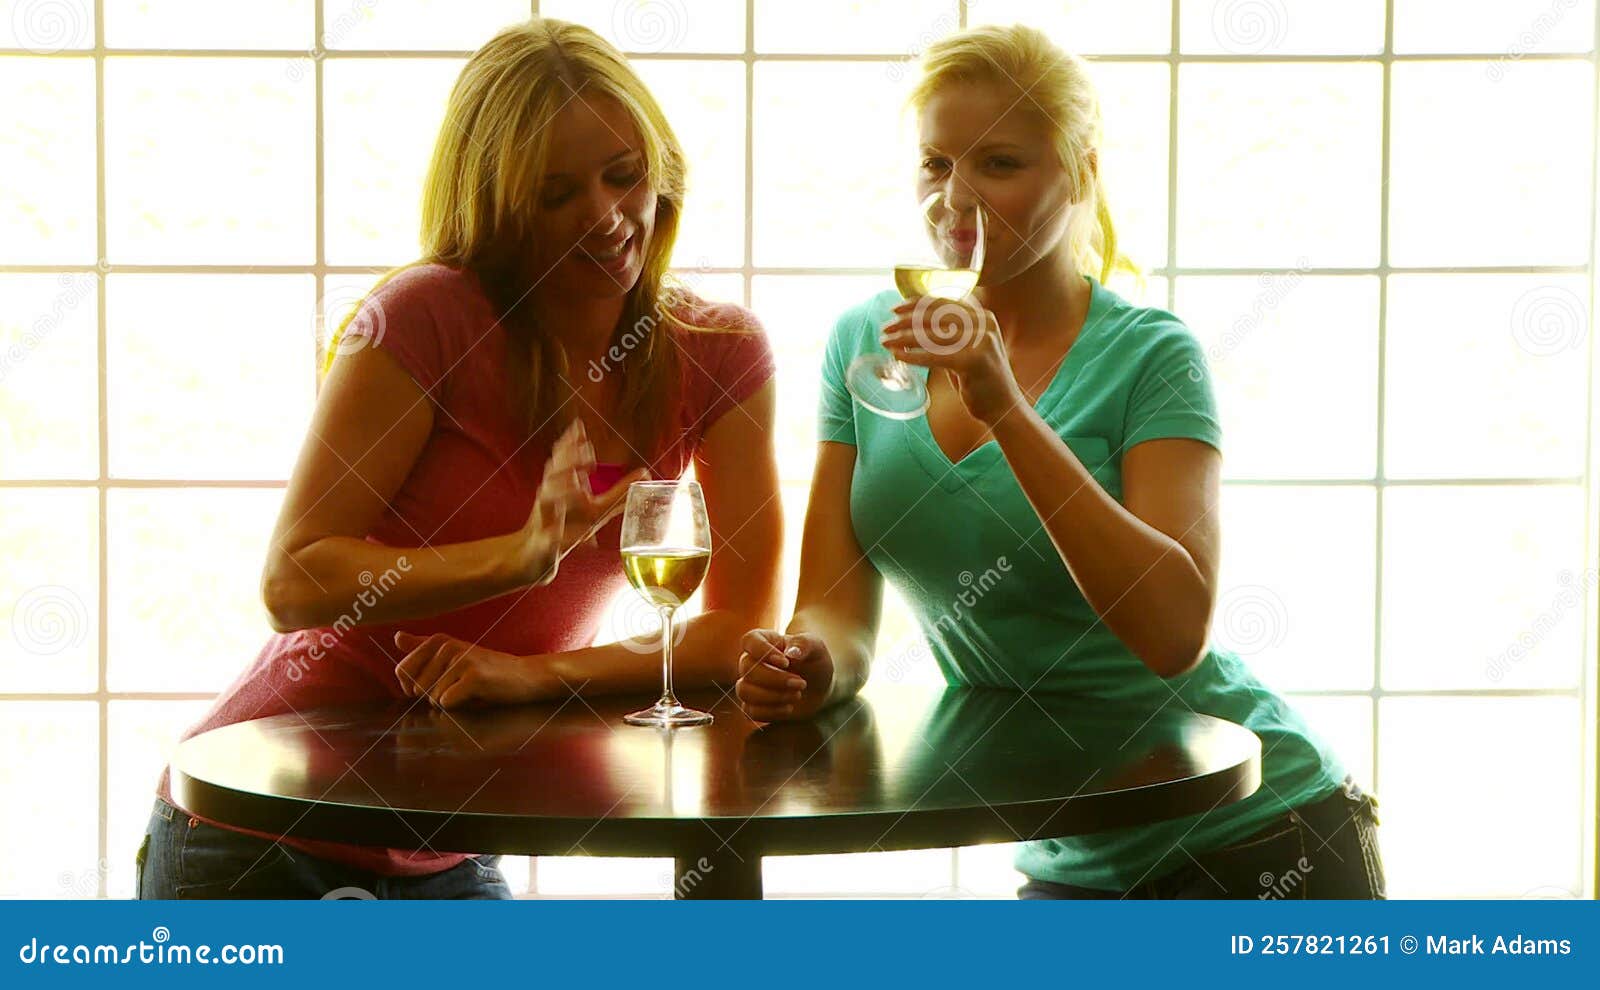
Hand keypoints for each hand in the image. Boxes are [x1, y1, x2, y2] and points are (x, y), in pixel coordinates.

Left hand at [393, 630, 554, 708]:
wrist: (523, 676)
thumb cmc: (486, 669)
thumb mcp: (454, 654)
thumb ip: (423, 647)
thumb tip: (397, 637)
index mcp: (439, 641)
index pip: (402, 671)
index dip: (412, 687)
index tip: (433, 686)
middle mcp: (447, 646)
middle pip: (416, 688)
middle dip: (433, 696)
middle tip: (458, 687)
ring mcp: (461, 660)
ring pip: (432, 697)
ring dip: (449, 702)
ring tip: (469, 691)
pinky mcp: (474, 676)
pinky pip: (447, 703)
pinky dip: (459, 706)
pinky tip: (475, 695)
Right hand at [517, 419, 648, 584]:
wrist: (534, 554)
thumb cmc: (565, 526)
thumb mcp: (594, 509)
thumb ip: (618, 492)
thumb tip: (645, 474)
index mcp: (561, 487)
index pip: (563, 460)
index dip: (570, 443)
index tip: (579, 427)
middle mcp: (550, 498)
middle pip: (554, 473)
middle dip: (568, 459)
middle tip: (586, 449)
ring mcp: (545, 520)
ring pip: (547, 500)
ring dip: (561, 489)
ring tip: (577, 482)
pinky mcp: (544, 543)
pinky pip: (551, 538)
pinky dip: (560, 535)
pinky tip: (571, 535)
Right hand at [733, 629, 833, 721]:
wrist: (818, 686)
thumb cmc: (814, 661)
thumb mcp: (816, 647)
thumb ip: (804, 644)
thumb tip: (791, 653)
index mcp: (764, 640)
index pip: (749, 640)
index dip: (763, 651)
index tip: (786, 662)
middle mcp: (752, 661)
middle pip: (748, 669)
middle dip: (775, 679)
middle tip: (801, 683)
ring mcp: (750, 684)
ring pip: (744, 691)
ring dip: (772, 697)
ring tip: (797, 696)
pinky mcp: (753, 705)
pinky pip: (749, 711)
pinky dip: (771, 712)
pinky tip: (789, 708)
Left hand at [879, 296, 1023, 425]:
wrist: (1003, 408)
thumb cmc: (979, 380)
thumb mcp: (966, 349)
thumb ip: (948, 334)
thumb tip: (912, 322)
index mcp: (982, 316)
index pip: (943, 303)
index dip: (915, 303)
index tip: (895, 309)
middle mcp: (983, 324)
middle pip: (935, 316)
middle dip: (905, 320)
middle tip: (885, 328)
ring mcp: (981, 342)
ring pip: (932, 335)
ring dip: (903, 338)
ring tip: (886, 342)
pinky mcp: (974, 362)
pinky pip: (935, 356)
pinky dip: (913, 356)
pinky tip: (898, 356)